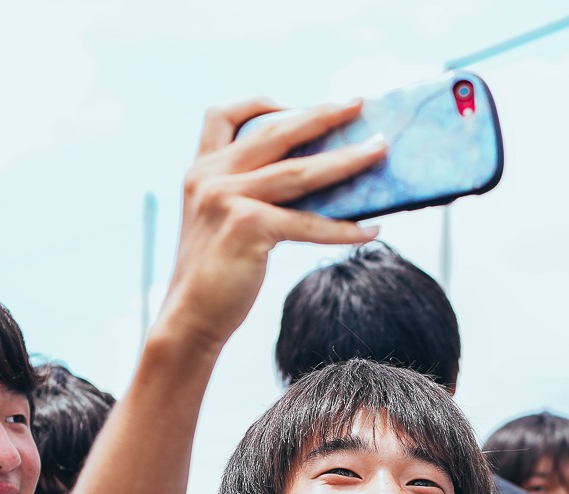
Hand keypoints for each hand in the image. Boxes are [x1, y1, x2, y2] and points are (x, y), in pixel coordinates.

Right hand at [157, 98, 384, 352]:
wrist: (190, 317)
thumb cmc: (214, 274)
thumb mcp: (221, 220)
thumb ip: (246, 193)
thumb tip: (313, 180)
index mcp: (201, 170)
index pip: (223, 115)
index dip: (260, 102)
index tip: (296, 103)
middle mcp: (210, 176)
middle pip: (275, 132)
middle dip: (321, 115)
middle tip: (358, 103)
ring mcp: (226, 198)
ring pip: (300, 172)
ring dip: (346, 160)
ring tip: (378, 151)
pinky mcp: (247, 227)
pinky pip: (308, 224)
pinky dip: (343, 229)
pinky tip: (370, 230)